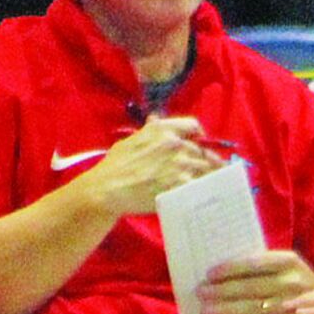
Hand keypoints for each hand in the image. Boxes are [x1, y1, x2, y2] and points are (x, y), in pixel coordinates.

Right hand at [77, 117, 221, 220]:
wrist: (108, 189)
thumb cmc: (114, 165)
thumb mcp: (130, 139)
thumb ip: (149, 130)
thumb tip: (156, 119)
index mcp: (162, 129)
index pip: (193, 125)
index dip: (198, 135)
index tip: (199, 143)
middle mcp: (175, 143)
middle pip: (201, 150)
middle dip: (202, 160)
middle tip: (202, 171)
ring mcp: (180, 164)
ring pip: (205, 168)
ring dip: (205, 176)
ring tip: (204, 185)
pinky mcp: (181, 184)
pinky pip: (200, 184)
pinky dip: (201, 189)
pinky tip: (199, 194)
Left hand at [194, 251, 313, 313]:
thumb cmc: (296, 284)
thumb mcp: (285, 268)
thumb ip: (260, 267)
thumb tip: (219, 272)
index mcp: (288, 261)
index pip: (253, 263)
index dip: (229, 269)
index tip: (209, 274)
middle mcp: (293, 282)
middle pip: (251, 287)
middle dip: (222, 291)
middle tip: (200, 293)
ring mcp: (294, 306)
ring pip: (254, 309)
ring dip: (226, 312)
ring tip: (205, 313)